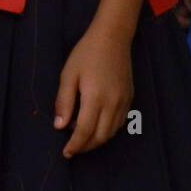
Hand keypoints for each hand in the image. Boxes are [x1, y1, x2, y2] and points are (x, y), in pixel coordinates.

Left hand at [54, 24, 133, 157]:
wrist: (112, 37)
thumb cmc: (86, 54)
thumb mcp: (68, 75)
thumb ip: (64, 102)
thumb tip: (60, 127)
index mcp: (95, 98)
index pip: (85, 132)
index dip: (75, 145)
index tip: (66, 152)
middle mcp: (113, 104)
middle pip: (100, 137)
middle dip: (86, 147)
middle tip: (73, 147)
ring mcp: (124, 102)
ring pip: (111, 133)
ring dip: (97, 140)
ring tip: (82, 137)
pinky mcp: (130, 98)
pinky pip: (120, 123)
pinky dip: (108, 130)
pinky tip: (97, 124)